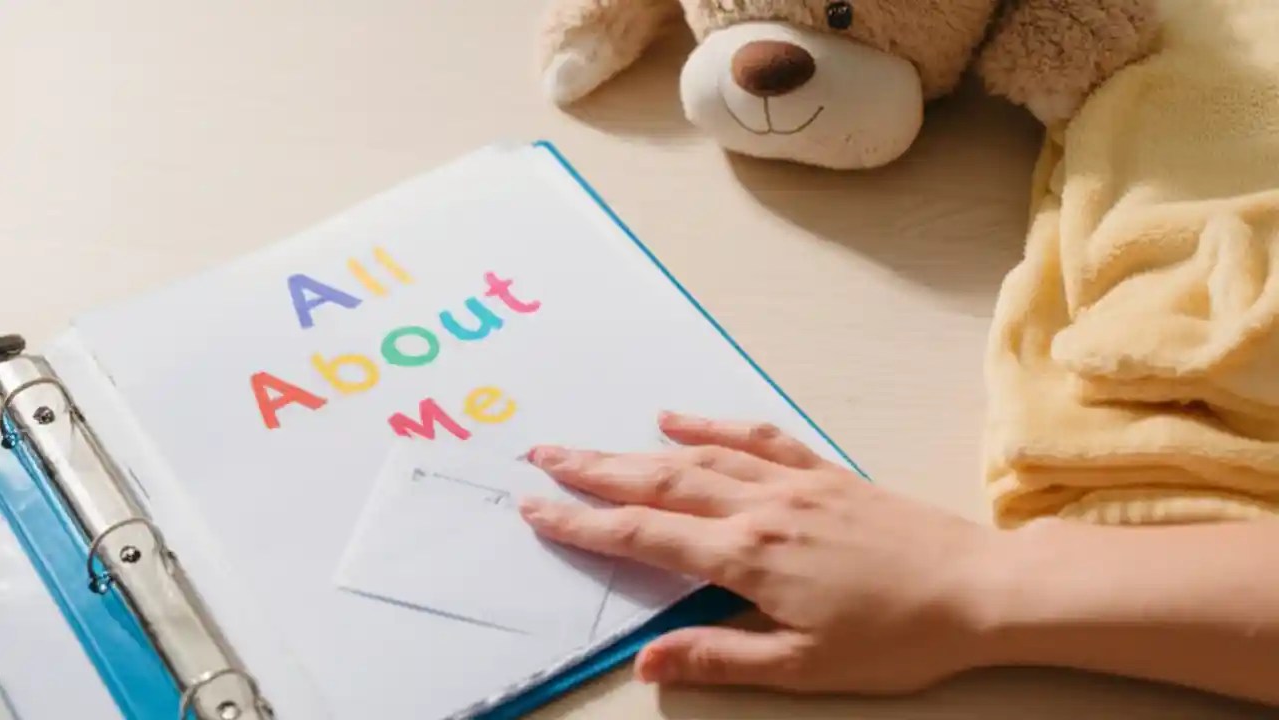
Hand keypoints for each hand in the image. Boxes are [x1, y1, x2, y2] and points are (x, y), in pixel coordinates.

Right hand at [519, 411, 998, 693]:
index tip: (536, 508)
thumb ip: (718, 657)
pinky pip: (757, 439)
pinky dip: (713, 427)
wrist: (977, 589)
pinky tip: (681, 420)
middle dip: (593, 470)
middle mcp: (761, 508)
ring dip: (637, 447)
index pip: (644, 535)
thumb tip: (645, 660)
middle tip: (540, 457)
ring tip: (590, 442)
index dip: (583, 522)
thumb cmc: (895, 638)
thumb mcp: (803, 667)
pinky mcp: (823, 472)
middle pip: (658, 481)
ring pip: (698, 457)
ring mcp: (793, 483)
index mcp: (748, 557)